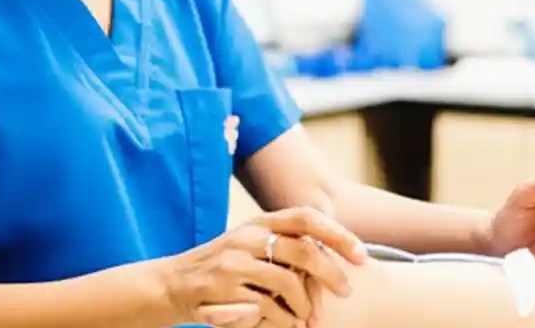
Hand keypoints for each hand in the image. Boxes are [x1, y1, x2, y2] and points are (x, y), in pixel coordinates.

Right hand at [162, 206, 367, 327]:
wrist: (172, 284)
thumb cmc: (221, 268)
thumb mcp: (250, 246)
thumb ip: (282, 244)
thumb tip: (332, 250)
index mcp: (258, 223)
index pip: (306, 217)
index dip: (338, 233)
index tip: (362, 255)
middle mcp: (247, 236)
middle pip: (304, 250)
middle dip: (332, 274)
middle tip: (346, 291)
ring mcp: (234, 261)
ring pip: (288, 282)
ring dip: (306, 304)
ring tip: (309, 317)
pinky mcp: (224, 287)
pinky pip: (269, 307)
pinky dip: (284, 319)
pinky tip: (289, 323)